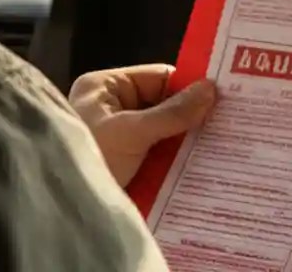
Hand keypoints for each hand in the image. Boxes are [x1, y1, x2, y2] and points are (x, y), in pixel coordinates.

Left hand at [69, 64, 216, 186]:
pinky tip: (202, 170)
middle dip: (191, 118)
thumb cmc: (88, 158)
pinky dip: (175, 165)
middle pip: (162, 107)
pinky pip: (156, 159)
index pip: (157, 78)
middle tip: (230, 126)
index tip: (224, 97)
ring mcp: (117, 140)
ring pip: (162, 135)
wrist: (61, 213)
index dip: (189, 87)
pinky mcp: (123, 167)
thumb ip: (171, 113)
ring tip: (223, 148)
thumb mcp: (131, 132)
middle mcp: (110, 109)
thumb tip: (209, 90)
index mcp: (104, 88)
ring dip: (185, 144)